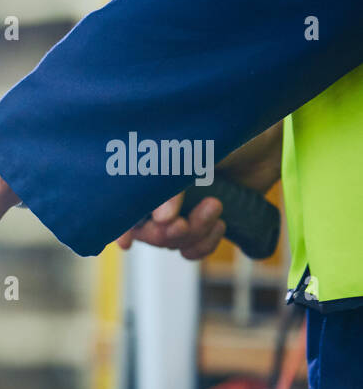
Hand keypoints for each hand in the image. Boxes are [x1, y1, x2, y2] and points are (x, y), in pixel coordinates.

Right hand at [115, 120, 281, 259]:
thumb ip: (172, 186)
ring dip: (194, 233)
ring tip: (217, 208)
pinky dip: (204, 245)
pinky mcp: (203, 225)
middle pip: (148, 233)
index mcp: (147, 178)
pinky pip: (191, 251)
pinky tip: (220, 227)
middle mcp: (159, 198)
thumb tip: (163, 220)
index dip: (122, 227)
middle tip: (186, 222)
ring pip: (172, 243)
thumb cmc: (226, 137)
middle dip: (168, 233)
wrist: (266, 144)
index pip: (124, 208)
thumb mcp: (193, 155)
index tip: (127, 242)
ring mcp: (181, 213)